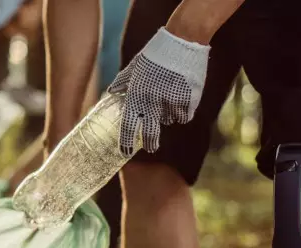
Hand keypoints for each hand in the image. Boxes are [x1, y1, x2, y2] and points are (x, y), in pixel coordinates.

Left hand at [107, 27, 209, 156]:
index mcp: (136, 96)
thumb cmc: (155, 53)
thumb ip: (123, 82)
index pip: (128, 126)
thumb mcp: (134, 66)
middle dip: (151, 144)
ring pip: (169, 120)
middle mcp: (152, 102)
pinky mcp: (189, 101)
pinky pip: (185, 114)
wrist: (182, 40)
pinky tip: (183, 96)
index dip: (126, 143)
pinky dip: (183, 110)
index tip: (125, 153)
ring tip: (170, 95)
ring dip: (169, 114)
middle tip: (151, 148)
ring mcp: (171, 103)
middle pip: (151, 133)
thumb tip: (111, 91)